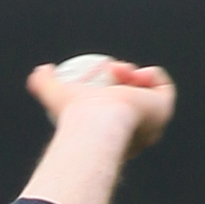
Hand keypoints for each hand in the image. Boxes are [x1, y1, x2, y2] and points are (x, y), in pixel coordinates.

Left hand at [26, 60, 176, 156]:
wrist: (98, 123)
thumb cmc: (74, 115)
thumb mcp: (54, 94)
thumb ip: (43, 83)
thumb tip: (41, 69)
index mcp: (109, 135)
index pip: (113, 107)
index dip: (108, 86)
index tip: (99, 71)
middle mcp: (133, 133)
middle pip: (133, 97)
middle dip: (123, 79)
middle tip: (111, 68)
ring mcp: (150, 124)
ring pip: (148, 91)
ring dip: (134, 74)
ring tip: (118, 70)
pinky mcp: (163, 112)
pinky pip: (163, 87)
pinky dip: (151, 74)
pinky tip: (134, 72)